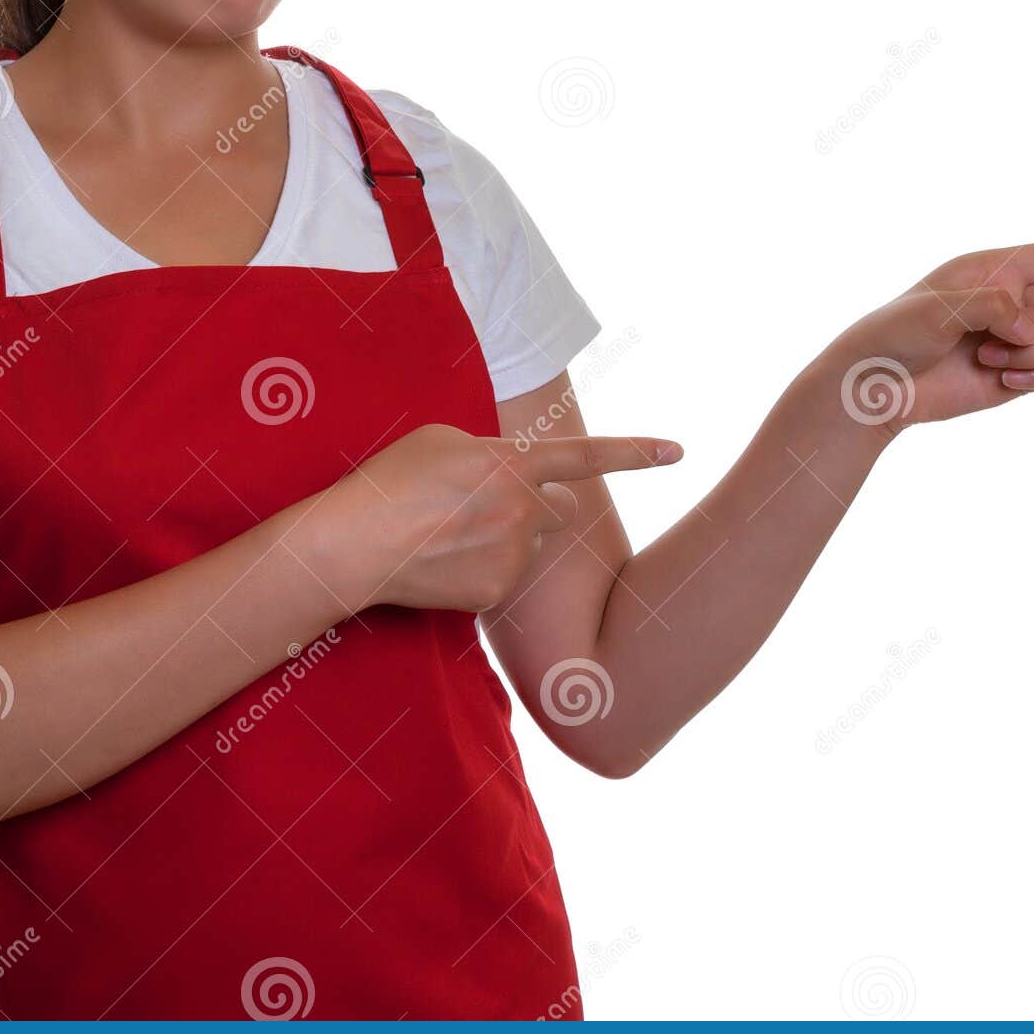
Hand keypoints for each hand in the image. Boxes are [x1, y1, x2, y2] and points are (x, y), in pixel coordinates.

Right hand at [324, 422, 682, 613]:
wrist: (354, 546)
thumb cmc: (390, 482)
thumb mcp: (442, 440)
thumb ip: (491, 452)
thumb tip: (512, 476)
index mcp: (514, 463)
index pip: (589, 455)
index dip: (637, 451)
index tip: (679, 450)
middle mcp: (524, 510)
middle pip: (560, 508)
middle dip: (538, 507)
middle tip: (489, 505)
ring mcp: (513, 556)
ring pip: (529, 545)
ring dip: (504, 537)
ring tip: (446, 533)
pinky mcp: (496, 593)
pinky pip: (504, 576)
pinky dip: (481, 569)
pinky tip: (442, 562)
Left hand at [819, 234, 1033, 434]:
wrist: (880, 385)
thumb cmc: (897, 333)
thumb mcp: (937, 309)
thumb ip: (991, 305)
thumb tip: (1029, 328)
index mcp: (995, 271)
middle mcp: (1014, 301)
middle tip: (1001, 339)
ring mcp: (1019, 338)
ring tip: (990, 359)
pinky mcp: (1019, 372)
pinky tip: (1001, 380)